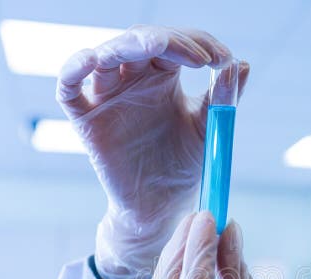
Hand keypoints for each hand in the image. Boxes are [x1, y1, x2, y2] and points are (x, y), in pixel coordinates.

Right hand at [57, 26, 249, 278]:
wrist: (161, 205)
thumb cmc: (183, 164)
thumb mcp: (207, 128)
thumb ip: (223, 97)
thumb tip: (241, 63)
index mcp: (162, 75)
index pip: (175, 43)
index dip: (197, 43)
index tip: (221, 60)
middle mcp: (132, 78)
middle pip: (142, 40)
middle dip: (171, 41)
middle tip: (199, 58)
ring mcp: (106, 95)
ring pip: (107, 54)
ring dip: (128, 44)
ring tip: (155, 47)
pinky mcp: (85, 118)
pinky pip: (69, 86)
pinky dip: (74, 68)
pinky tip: (92, 59)